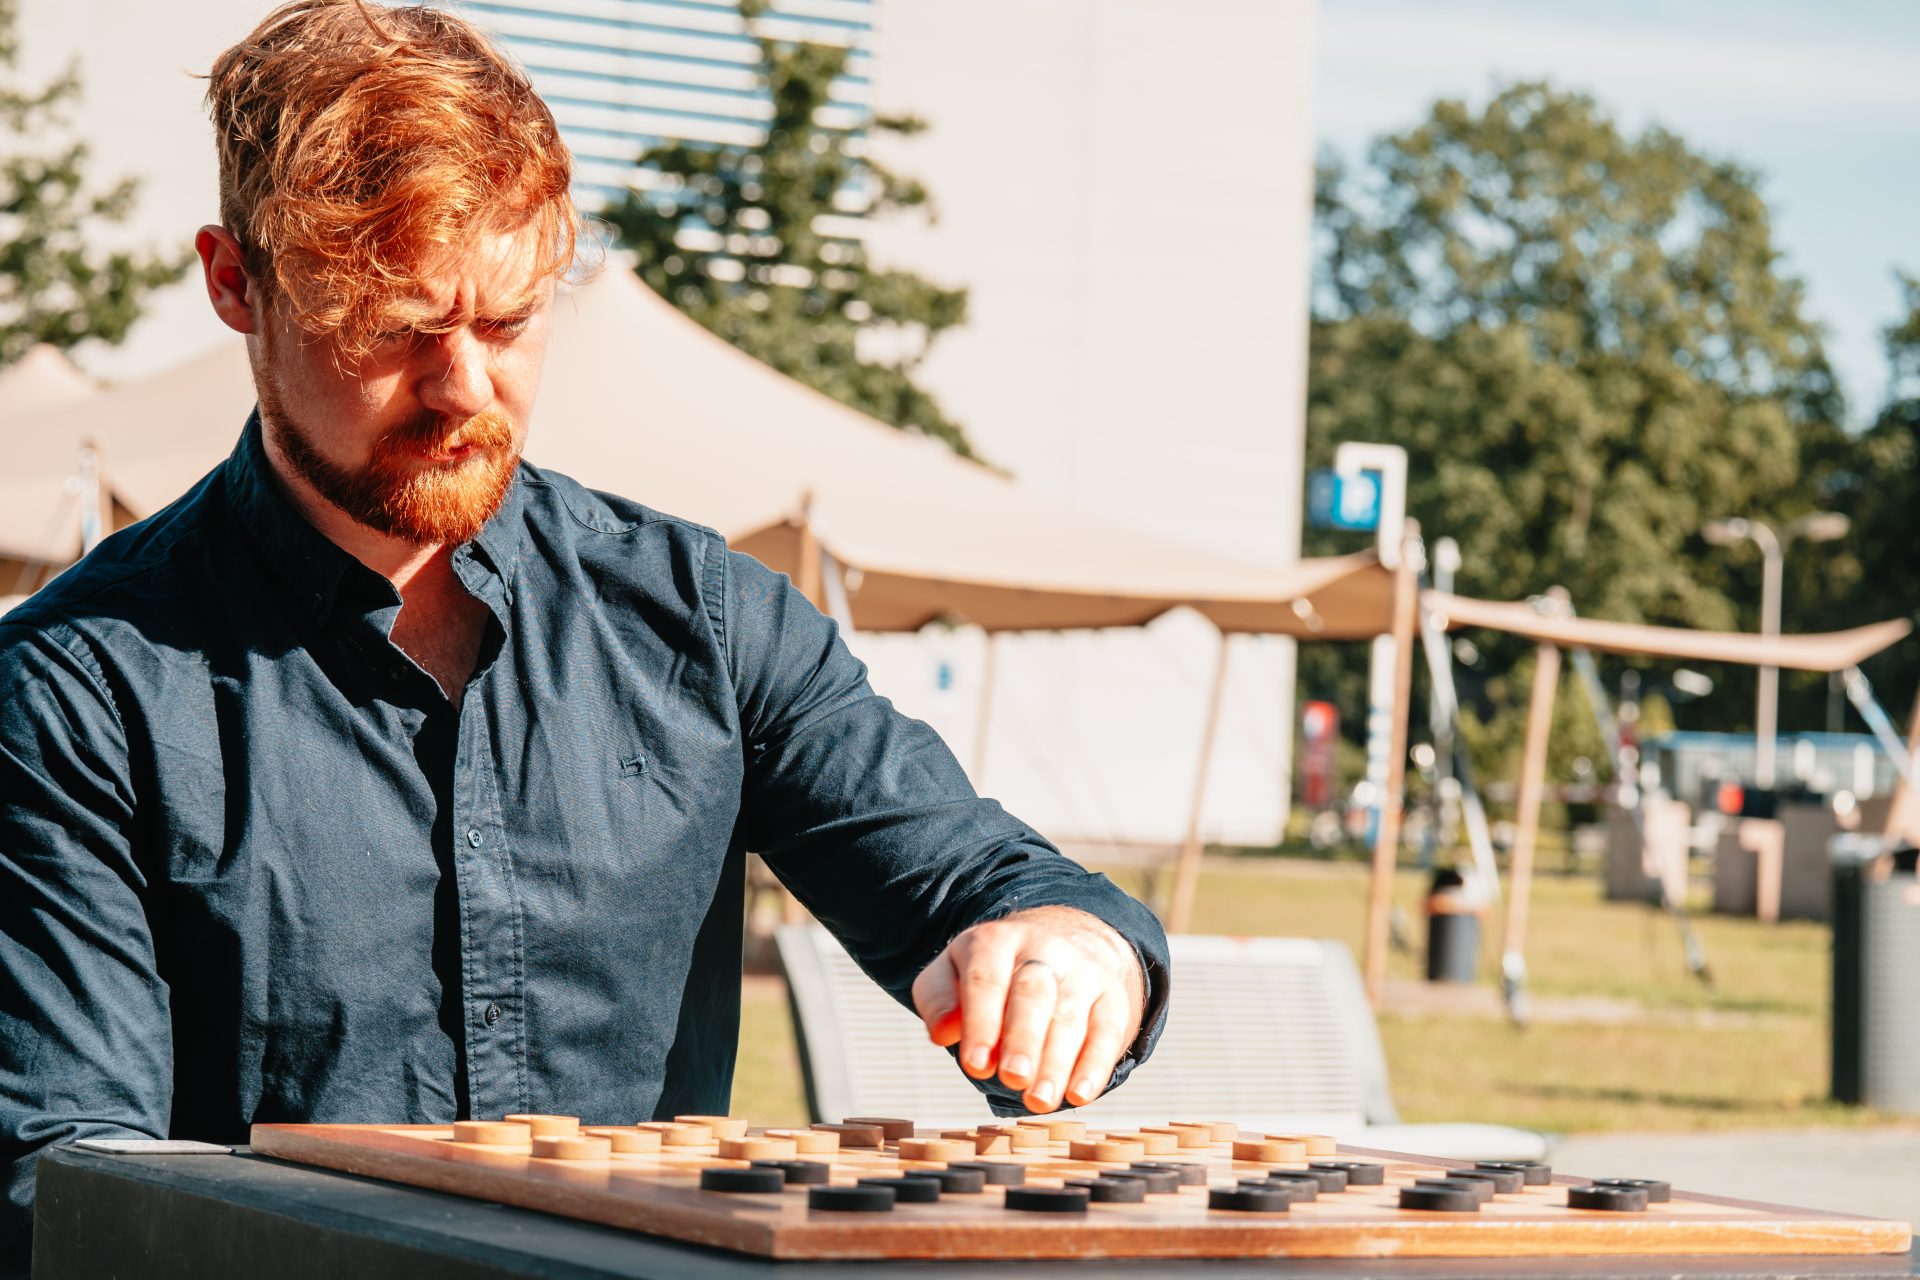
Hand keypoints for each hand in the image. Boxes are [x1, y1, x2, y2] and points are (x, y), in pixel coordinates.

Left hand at [910, 904, 1145, 1113]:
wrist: (1065, 940)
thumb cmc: (995, 972)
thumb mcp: (954, 971)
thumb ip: (938, 1000)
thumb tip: (944, 1032)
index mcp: (996, 940)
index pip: (987, 978)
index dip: (982, 1022)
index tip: (976, 1064)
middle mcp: (1044, 949)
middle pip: (1034, 993)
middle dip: (1023, 1039)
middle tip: (1013, 1078)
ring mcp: (1083, 971)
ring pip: (1071, 1015)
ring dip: (1056, 1062)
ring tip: (1040, 1100)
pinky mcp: (1113, 996)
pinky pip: (1108, 1029)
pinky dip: (1095, 1065)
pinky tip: (1079, 1094)